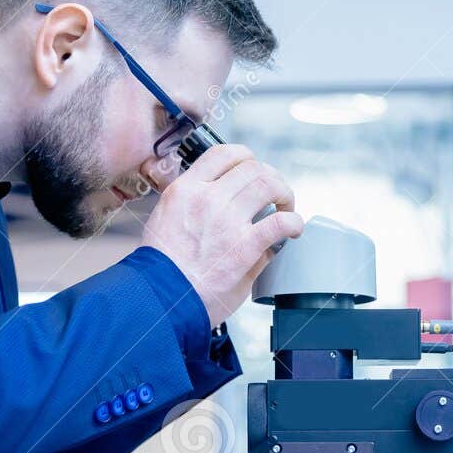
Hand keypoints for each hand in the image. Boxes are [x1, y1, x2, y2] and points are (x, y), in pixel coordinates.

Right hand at [141, 144, 303, 326]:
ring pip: (269, 185)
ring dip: (285, 195)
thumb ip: (195, 206)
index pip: (222, 154)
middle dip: (270, 177)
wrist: (158, 298)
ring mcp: (226, 221)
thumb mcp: (167, 221)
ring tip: (286, 209)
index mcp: (184, 189)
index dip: (246, 158)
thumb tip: (225, 202)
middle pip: (252, 167)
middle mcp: (206, 198)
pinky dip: (293, 222)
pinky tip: (293, 229)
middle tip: (275, 194)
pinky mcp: (244, 246)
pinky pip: (280, 222)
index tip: (253, 170)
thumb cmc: (161, 268)